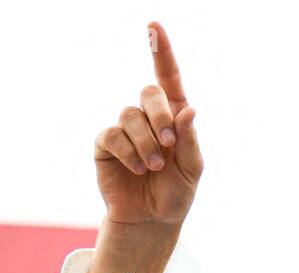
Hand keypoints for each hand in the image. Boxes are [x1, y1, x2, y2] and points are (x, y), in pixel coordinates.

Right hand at [92, 21, 202, 226]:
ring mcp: (125, 129)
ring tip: (155, 167)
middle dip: (161, 116)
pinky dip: (129, 151)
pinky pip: (113, 134)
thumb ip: (190, 140)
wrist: (151, 220)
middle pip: (149, 93)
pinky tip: (139, 168)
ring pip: (130, 115)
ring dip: (146, 142)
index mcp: (175, 119)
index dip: (161, 52)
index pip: (169, 80)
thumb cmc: (176, 194)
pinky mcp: (106, 143)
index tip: (154, 26)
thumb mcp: (192, 170)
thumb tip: (189, 109)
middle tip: (170, 143)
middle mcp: (149, 118)